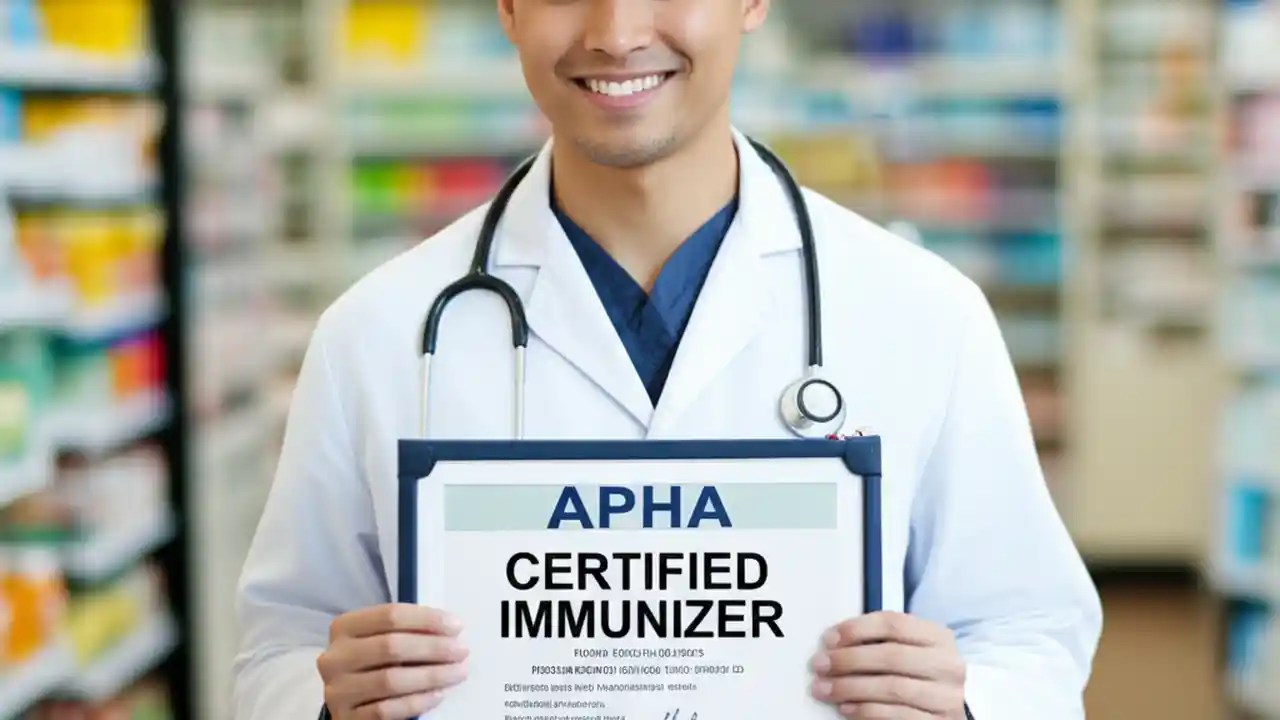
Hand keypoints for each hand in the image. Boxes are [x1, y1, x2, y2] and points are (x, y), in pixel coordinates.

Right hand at [318, 604, 469, 719]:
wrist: (348, 697)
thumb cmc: (372, 661)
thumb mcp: (381, 638)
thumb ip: (407, 630)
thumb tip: (449, 629)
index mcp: (344, 627)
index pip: (389, 615)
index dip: (426, 619)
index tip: (456, 626)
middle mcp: (335, 657)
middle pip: (390, 646)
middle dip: (433, 648)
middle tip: (461, 651)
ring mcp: (337, 690)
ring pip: (390, 680)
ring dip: (431, 676)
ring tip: (457, 673)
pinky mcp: (346, 717)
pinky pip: (386, 710)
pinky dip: (417, 701)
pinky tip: (437, 694)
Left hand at [809, 612, 966, 718]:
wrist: (955, 707)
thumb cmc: (922, 674)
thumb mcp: (912, 650)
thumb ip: (882, 642)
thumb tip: (835, 644)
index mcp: (939, 637)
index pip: (894, 623)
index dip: (857, 629)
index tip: (829, 638)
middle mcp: (947, 665)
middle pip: (892, 656)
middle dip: (849, 660)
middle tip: (819, 665)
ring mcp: (947, 697)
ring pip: (893, 687)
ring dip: (851, 687)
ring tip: (824, 688)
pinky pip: (898, 716)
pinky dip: (867, 711)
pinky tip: (846, 708)